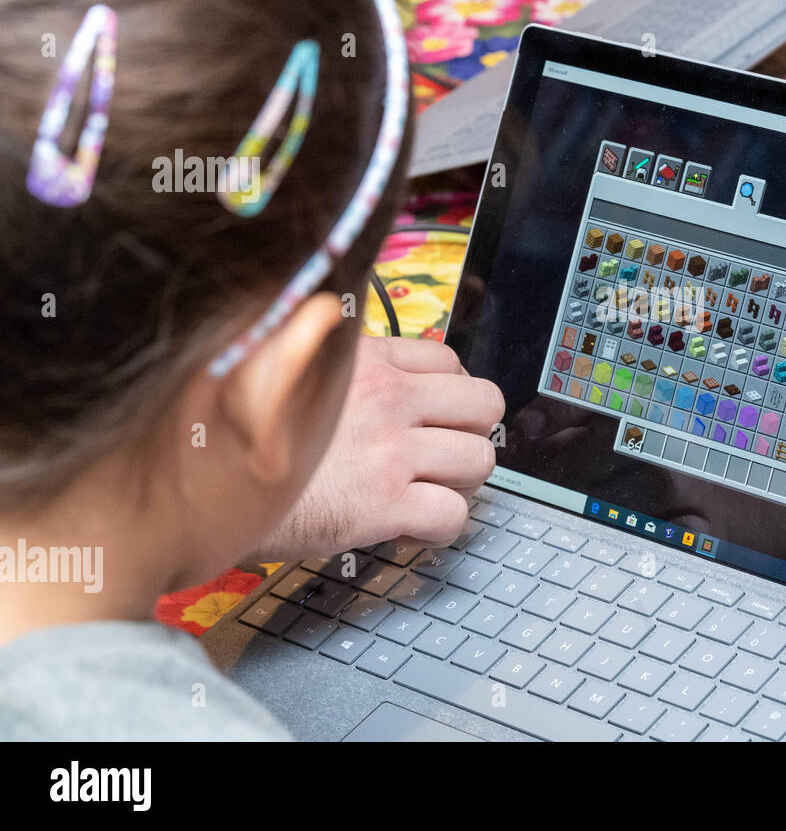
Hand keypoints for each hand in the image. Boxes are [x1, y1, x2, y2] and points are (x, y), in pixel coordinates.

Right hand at [256, 335, 504, 558]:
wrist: (196, 492)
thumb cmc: (236, 440)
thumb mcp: (287, 374)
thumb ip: (335, 368)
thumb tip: (372, 371)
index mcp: (364, 360)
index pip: (450, 360)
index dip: (447, 394)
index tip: (430, 417)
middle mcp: (385, 398)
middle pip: (484, 404)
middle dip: (469, 432)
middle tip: (441, 455)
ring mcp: (389, 452)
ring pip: (479, 460)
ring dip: (459, 482)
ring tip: (424, 492)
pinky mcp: (382, 505)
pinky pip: (453, 516)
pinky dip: (437, 529)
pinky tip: (406, 528)